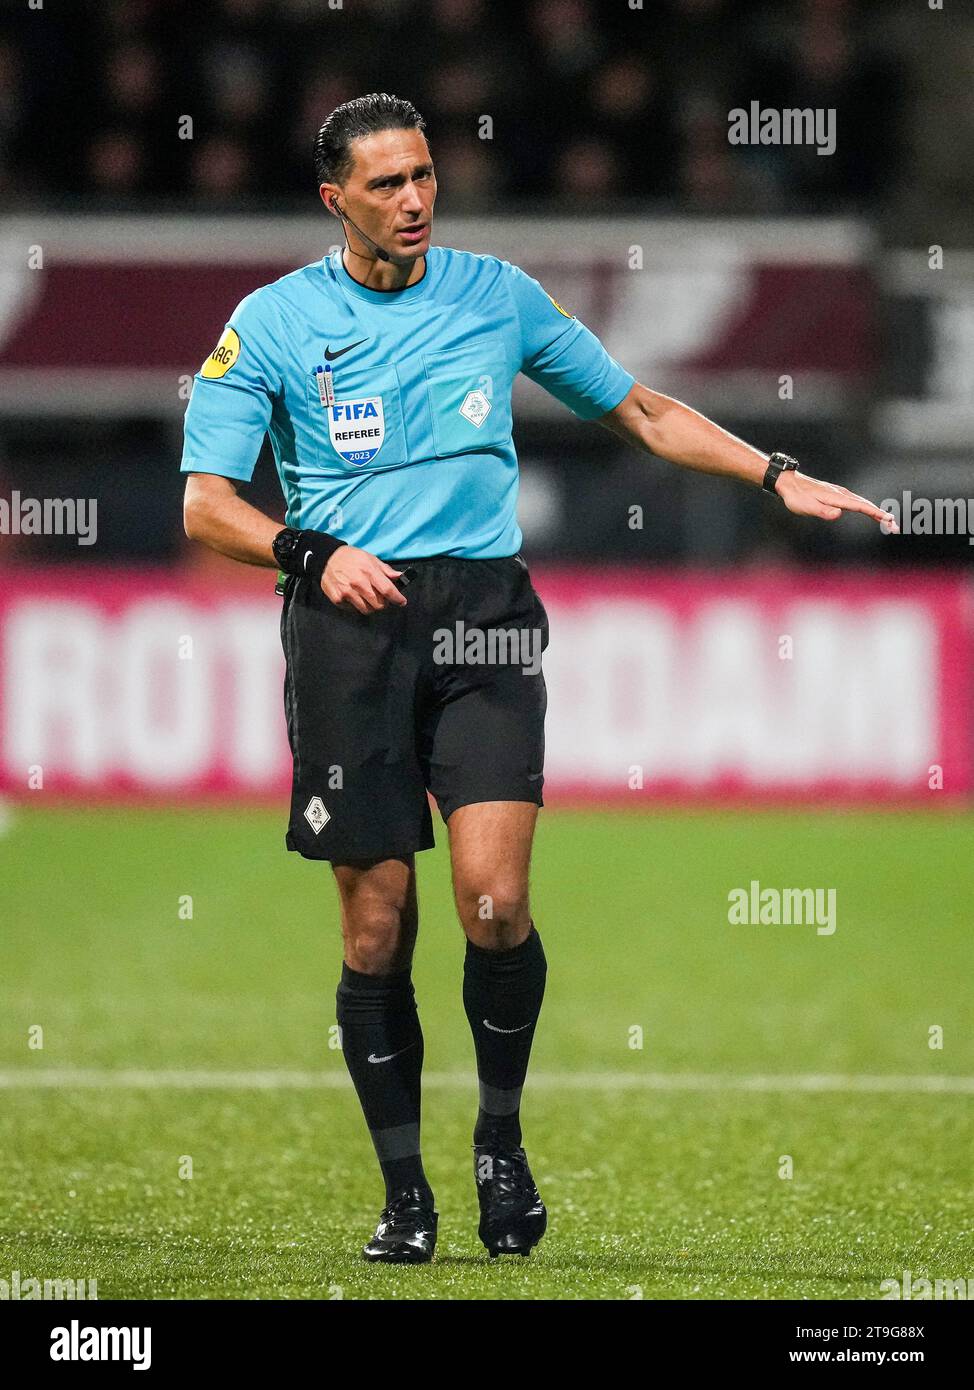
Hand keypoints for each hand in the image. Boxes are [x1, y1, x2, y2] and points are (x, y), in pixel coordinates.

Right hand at [321, 545, 407, 612]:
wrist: (327, 558)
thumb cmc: (352, 558)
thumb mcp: (370, 558)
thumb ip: (385, 570)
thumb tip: (400, 577)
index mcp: (368, 571)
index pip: (387, 590)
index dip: (397, 598)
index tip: (401, 602)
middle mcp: (358, 583)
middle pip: (378, 604)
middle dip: (383, 604)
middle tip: (381, 599)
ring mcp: (346, 592)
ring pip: (367, 610)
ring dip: (370, 606)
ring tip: (368, 598)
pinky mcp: (337, 599)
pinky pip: (353, 610)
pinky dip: (357, 606)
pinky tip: (355, 597)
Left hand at [775, 470, 899, 531]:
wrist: (788, 483)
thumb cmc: (796, 498)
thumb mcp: (807, 507)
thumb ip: (823, 511)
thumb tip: (838, 514)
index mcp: (837, 498)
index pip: (861, 507)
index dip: (876, 514)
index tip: (889, 520)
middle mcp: (841, 494)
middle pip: (866, 504)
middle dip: (881, 515)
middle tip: (894, 526)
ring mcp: (839, 492)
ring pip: (862, 502)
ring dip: (875, 511)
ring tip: (887, 520)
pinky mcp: (835, 493)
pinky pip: (856, 501)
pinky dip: (866, 506)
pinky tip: (868, 510)